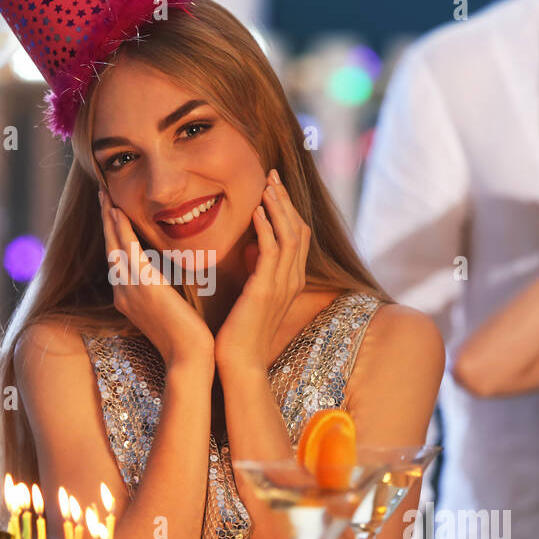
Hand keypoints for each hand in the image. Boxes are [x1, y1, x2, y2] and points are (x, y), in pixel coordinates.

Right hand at [100, 190, 213, 368]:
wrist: (190, 360)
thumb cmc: (187, 340)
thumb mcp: (169, 310)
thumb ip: (163, 292)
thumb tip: (168, 277)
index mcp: (128, 298)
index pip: (117, 259)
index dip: (113, 234)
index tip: (112, 212)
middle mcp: (123, 292)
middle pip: (110, 248)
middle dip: (105, 220)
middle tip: (102, 192)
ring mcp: (131, 290)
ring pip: (114, 245)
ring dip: (109, 218)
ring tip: (105, 195)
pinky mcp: (144, 286)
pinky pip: (128, 251)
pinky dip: (121, 230)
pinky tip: (118, 212)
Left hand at [214, 169, 310, 373]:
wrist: (239, 364)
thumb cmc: (240, 332)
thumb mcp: (252, 294)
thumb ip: (256, 270)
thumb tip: (250, 247)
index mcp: (290, 280)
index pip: (298, 235)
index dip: (288, 209)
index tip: (273, 187)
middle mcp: (292, 280)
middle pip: (298, 228)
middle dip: (285, 199)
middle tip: (271, 175)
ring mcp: (282, 285)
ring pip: (290, 234)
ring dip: (278, 207)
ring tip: (266, 185)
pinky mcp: (266, 289)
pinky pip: (272, 250)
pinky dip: (267, 226)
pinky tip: (257, 211)